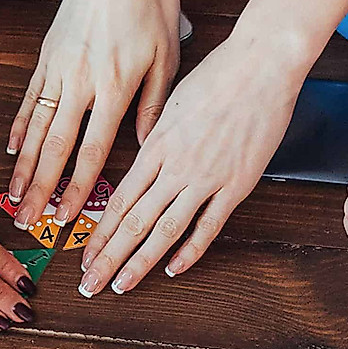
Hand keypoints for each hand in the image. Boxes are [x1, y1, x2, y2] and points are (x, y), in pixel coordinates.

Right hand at [7, 0, 179, 231]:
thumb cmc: (149, 0)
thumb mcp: (167, 54)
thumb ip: (154, 104)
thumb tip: (146, 146)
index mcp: (115, 87)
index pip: (91, 152)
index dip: (76, 190)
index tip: (66, 219)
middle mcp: (82, 82)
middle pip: (56, 149)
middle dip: (41, 191)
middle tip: (28, 221)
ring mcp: (60, 69)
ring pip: (37, 129)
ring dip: (24, 168)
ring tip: (14, 198)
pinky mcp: (47, 56)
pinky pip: (31, 99)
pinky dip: (19, 128)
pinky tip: (12, 152)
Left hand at [76, 37, 300, 296]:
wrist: (262, 62)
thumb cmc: (220, 74)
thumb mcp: (173, 102)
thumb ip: (156, 136)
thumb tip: (142, 158)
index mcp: (156, 146)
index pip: (119, 201)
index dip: (100, 234)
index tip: (84, 256)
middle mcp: (175, 167)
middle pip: (133, 223)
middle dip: (108, 258)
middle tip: (90, 284)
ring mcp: (206, 178)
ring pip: (164, 230)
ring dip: (139, 262)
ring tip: (121, 286)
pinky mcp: (236, 185)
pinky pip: (208, 226)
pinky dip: (190, 250)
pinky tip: (173, 268)